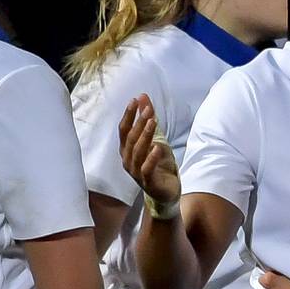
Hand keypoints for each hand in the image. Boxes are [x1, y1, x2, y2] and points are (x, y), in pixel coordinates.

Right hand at [117, 95, 179, 211]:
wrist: (166, 192)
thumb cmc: (157, 165)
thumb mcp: (154, 138)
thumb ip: (147, 119)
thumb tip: (143, 97)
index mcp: (126, 150)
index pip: (123, 130)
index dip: (128, 115)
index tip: (135, 101)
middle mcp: (127, 160)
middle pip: (130, 139)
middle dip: (138, 123)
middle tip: (148, 110)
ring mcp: (136, 172)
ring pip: (137, 152)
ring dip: (144, 136)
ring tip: (152, 122)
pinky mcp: (148, 182)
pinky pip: (146, 169)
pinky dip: (151, 158)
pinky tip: (157, 147)